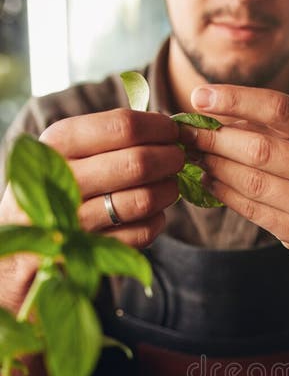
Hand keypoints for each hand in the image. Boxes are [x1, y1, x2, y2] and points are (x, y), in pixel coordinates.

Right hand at [1, 109, 193, 247]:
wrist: (23, 238)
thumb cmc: (57, 183)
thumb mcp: (68, 149)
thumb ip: (109, 134)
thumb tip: (166, 126)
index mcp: (59, 142)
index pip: (123, 126)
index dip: (159, 128)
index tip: (173, 132)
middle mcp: (63, 178)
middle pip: (137, 163)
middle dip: (170, 159)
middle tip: (179, 159)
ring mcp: (77, 218)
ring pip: (143, 200)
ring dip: (169, 191)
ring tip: (171, 185)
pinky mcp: (91, 250)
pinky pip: (141, 233)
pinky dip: (157, 222)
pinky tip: (154, 214)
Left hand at [190, 85, 288, 277]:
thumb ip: (271, 126)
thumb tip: (211, 111)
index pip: (280, 108)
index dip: (236, 100)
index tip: (199, 97)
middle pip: (259, 148)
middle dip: (215, 139)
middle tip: (187, 133)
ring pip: (252, 182)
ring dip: (215, 167)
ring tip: (196, 156)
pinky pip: (253, 209)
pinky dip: (225, 193)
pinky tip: (209, 182)